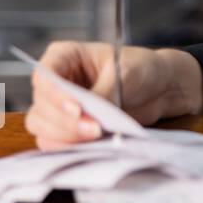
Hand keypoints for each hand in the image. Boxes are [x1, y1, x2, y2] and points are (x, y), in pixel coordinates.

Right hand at [25, 42, 202, 150]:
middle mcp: (56, 81)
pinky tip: (91, 143)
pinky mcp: (69, 126)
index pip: (44, 77)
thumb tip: (86, 116)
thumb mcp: (126, 74)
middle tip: (95, 129)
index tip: (78, 110)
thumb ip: (104, 94)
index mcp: (64, 56)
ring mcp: (59, 106)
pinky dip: (68, 146)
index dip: (56, 96)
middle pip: (40, 106)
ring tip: (98, 134)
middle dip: (65, 122)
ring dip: (66, 136)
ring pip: (42, 127)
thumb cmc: (143, 68)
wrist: (161, 88)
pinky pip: (54, 141)